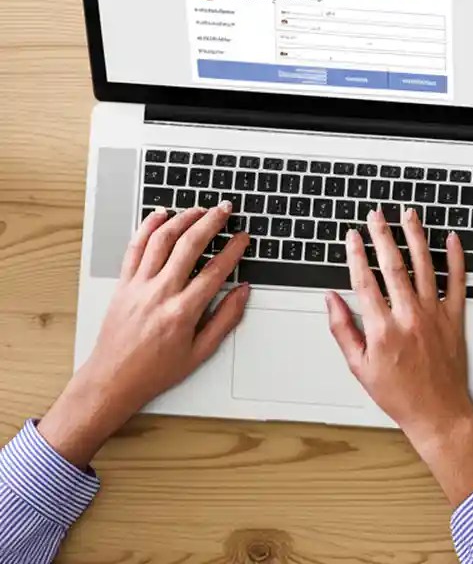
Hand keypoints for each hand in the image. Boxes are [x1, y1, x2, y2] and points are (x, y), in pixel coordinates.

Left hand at [39, 203, 250, 466]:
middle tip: (225, 210)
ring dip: (182, 219)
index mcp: (183, 312)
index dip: (233, 249)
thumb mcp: (200, 352)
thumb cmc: (155, 370)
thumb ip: (225, 319)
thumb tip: (242, 292)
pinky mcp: (123, 284)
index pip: (215, 270)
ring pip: (161, 240)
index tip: (243, 238)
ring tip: (198, 209)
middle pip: (189, 245)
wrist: (113, 379)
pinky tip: (160, 215)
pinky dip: (148, 227)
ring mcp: (138, 286)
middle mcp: (160, 293)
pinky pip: (135, 247)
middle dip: (211, 222)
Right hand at [326, 208, 472, 504]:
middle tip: (376, 215)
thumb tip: (331, 300)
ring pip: (424, 266)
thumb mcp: (359, 367)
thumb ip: (343, 330)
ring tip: (409, 215)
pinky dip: (456, 259)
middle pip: (393, 266)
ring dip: (416, 237)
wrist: (438, 412)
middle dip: (382, 236)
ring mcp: (435, 315)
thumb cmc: (398, 394)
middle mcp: (409, 317)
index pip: (365, 281)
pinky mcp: (455, 318)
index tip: (351, 236)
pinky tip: (452, 239)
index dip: (355, 255)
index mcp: (383, 329)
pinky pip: (457, 282)